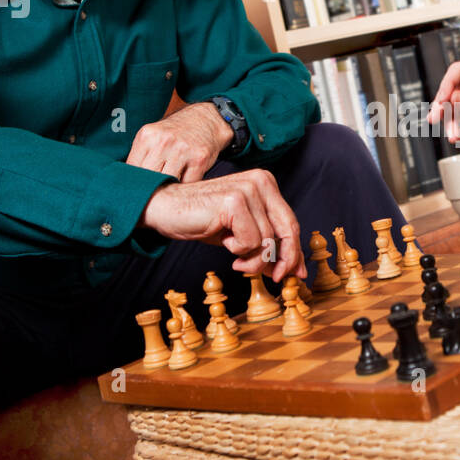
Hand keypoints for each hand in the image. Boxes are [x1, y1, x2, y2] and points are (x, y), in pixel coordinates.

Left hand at [127, 101, 233, 181]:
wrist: (206, 120)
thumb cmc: (175, 133)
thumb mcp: (153, 137)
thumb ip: (140, 157)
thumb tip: (126, 185)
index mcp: (147, 136)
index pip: (132, 169)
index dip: (134, 183)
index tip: (136, 190)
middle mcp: (164, 142)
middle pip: (149, 178)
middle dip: (150, 188)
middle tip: (152, 193)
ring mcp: (183, 150)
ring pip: (168, 183)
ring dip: (169, 189)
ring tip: (169, 187)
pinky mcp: (199, 159)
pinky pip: (187, 184)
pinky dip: (185, 186)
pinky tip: (184, 180)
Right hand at [139, 171, 304, 280]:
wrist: (164, 209)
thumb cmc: (201, 220)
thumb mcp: (240, 233)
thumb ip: (265, 244)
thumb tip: (290, 268)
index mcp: (265, 184)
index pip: (290, 222)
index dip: (294, 251)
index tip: (295, 273)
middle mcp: (261, 182)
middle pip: (288, 230)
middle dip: (284, 260)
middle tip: (275, 278)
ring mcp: (248, 189)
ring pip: (267, 240)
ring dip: (251, 258)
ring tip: (233, 254)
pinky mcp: (234, 201)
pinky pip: (250, 241)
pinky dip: (238, 249)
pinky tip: (222, 239)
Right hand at [427, 58, 459, 147]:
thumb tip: (451, 98)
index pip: (459, 70)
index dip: (446, 85)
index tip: (440, 101)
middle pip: (451, 87)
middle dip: (443, 104)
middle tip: (435, 117)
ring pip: (452, 104)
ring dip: (449, 119)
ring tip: (452, 134)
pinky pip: (457, 116)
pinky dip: (454, 126)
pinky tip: (456, 135)